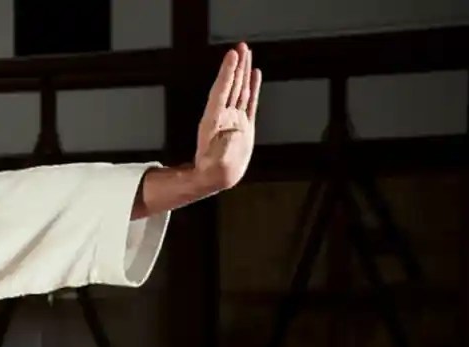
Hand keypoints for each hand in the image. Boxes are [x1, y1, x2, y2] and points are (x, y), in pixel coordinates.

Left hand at [194, 42, 260, 192]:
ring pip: (239, 89)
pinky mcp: (244, 123)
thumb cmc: (214, 173)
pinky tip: (254, 73)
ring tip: (246, 53)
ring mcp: (234, 118)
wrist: (218, 179)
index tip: (231, 55)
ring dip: (243, 71)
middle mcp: (224, 116)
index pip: (221, 91)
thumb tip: (233, 132)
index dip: (226, 73)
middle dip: (235, 66)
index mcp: (214, 121)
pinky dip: (252, 87)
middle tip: (240, 46)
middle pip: (230, 85)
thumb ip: (225, 147)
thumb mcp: (217, 163)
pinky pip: (249, 101)